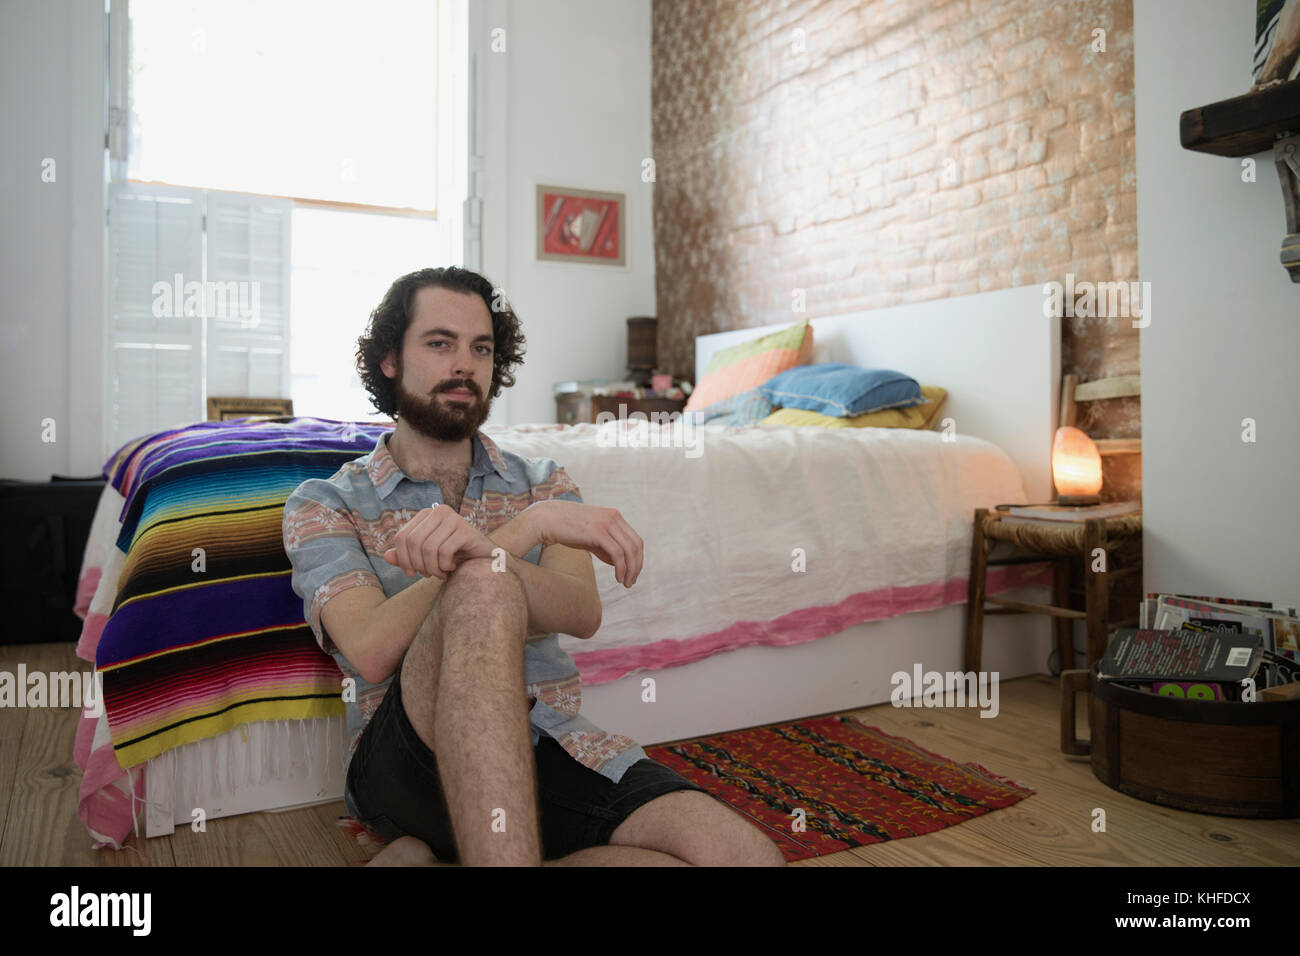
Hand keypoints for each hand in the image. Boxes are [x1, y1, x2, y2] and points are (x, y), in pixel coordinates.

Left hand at [380, 504, 495, 579]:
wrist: (483, 561)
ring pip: (428, 548)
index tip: (411, 573)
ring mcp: (454, 518)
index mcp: (426, 514)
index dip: (402, 558)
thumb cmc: (453, 557)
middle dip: (418, 564)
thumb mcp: (425, 557)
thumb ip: (405, 556)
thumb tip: (386, 556)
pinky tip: (452, 568)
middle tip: (428, 575)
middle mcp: (439, 511)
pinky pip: (445, 551)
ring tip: (441, 572)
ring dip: (433, 567)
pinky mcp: (466, 530)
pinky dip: (445, 565)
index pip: (402, 536)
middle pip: (413, 541)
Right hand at [529, 500, 642, 587]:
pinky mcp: (598, 532)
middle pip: (636, 545)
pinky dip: (621, 568)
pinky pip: (618, 554)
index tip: (632, 573)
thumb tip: (619, 564)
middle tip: (631, 582)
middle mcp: (614, 517)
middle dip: (636, 566)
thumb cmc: (565, 529)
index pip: (635, 539)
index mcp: (614, 516)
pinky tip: (618, 578)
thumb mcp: (590, 537)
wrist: (545, 519)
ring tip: (626, 583)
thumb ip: (605, 547)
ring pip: (629, 551)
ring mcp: (607, 523)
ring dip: (631, 570)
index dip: (637, 558)